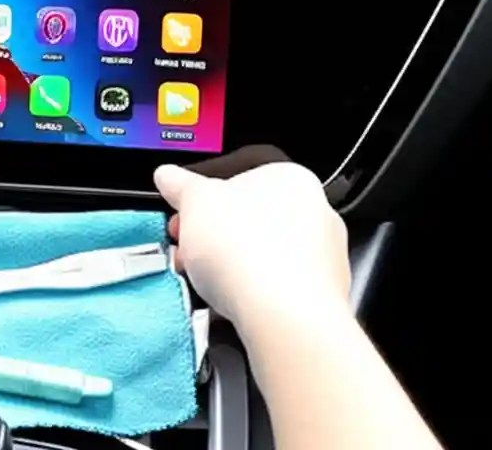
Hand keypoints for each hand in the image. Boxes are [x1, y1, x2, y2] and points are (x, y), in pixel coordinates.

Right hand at [154, 162, 349, 328]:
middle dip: (212, 234)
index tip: (182, 211)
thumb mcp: (195, 202)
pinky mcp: (317, 296)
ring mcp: (320, 257)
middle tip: (187, 247)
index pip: (239, 175)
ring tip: (201, 279)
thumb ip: (181, 186)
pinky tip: (227, 303)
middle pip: (248, 218)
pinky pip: (272, 287)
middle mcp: (314, 214)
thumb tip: (170, 177)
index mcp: (289, 177)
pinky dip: (247, 293)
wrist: (283, 317)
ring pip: (259, 255)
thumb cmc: (251, 252)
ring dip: (227, 266)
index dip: (202, 195)